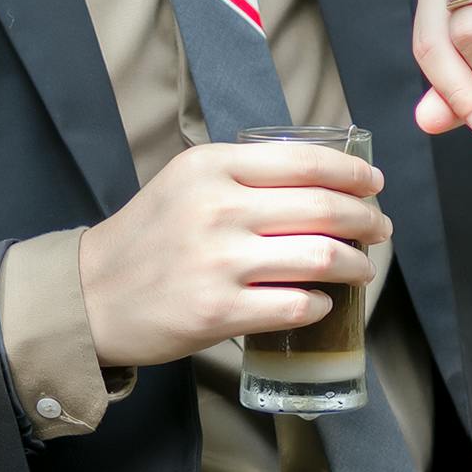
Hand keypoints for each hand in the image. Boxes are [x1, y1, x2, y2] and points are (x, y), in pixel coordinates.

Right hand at [78, 138, 390, 367]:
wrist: (92, 294)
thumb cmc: (147, 237)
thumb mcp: (184, 182)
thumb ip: (242, 174)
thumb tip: (319, 181)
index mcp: (212, 167)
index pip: (305, 161)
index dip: (352, 173)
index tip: (373, 183)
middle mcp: (218, 208)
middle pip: (324, 208)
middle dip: (366, 220)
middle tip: (378, 229)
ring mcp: (220, 262)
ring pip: (321, 257)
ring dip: (356, 263)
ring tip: (362, 267)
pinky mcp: (219, 311)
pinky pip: (298, 304)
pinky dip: (322, 303)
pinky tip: (322, 301)